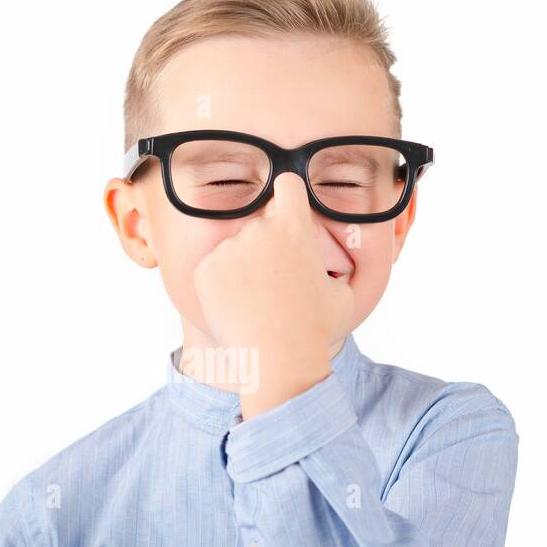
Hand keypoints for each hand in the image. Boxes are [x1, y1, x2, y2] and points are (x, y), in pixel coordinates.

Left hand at [192, 172, 353, 416]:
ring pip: (234, 250)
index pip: (287, 185)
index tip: (285, 209)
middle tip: (273, 283)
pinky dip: (219, 287)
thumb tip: (330, 262)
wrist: (278, 361)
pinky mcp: (205, 270)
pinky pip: (211, 271)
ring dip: (241, 268)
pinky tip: (236, 309)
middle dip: (264, 247)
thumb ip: (330, 265)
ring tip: (255, 303)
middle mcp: (259, 229)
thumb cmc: (315, 330)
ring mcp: (229, 249)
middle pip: (259, 225)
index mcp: (295, 227)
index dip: (288, 197)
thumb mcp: (341, 293)